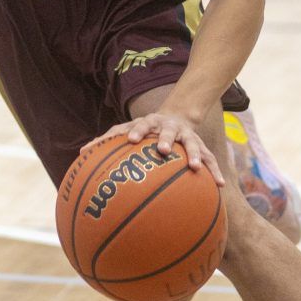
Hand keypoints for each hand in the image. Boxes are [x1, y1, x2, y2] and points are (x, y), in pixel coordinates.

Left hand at [83, 111, 224, 185]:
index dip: (137, 131)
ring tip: (195, 167)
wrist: (177, 115)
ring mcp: (187, 135)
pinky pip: (210, 158)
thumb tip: (79, 154)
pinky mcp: (201, 144)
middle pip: (168, 131)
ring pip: (193, 143)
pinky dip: (214, 171)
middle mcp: (168, 127)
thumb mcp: (128, 130)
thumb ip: (106, 142)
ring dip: (195, 154)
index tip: (132, 140)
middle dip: (167, 139)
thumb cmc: (144, 130)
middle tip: (164, 150)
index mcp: (148, 124)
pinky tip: (220, 186)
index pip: (140, 124)